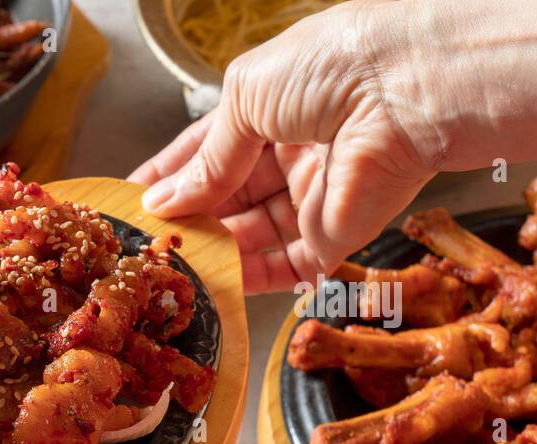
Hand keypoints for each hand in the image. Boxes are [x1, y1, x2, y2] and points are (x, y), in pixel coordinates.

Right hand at [129, 0, 536, 292]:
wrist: (407, 92)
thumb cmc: (331, 68)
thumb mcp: (245, 99)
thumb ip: (205, 158)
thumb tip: (163, 200)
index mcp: (269, 109)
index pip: (206, 150)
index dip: (167, 175)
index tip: (130, 202)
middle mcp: (289, 154)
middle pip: (224, 198)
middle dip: (183, 218)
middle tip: (143, 241)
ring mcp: (310, 198)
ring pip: (247, 236)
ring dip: (208, 251)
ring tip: (166, 264)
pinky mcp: (332, 237)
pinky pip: (283, 266)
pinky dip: (245, 278)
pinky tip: (208, 282)